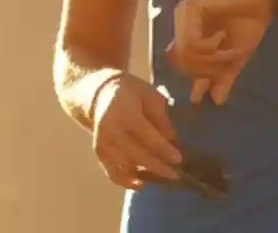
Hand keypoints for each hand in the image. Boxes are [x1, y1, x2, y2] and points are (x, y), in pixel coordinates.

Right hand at [90, 74, 183, 190]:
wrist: (100, 93)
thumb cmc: (131, 93)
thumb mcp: (150, 96)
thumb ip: (161, 118)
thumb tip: (172, 141)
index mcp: (124, 112)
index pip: (146, 135)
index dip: (163, 149)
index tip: (178, 159)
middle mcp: (110, 129)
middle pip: (136, 154)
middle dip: (157, 166)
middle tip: (175, 174)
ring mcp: (102, 142)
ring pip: (124, 165)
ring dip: (145, 174)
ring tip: (163, 178)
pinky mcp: (99, 152)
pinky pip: (111, 171)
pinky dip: (125, 181)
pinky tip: (141, 184)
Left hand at [169, 0, 273, 105]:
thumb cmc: (249, 23)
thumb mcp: (235, 56)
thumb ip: (223, 76)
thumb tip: (216, 101)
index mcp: (187, 33)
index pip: (180, 65)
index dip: (196, 79)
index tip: (209, 89)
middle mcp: (179, 23)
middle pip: (181, 63)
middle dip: (207, 71)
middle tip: (227, 61)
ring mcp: (181, 14)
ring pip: (186, 54)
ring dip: (212, 59)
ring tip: (229, 50)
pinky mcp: (189, 8)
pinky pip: (192, 41)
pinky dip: (210, 46)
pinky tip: (223, 37)